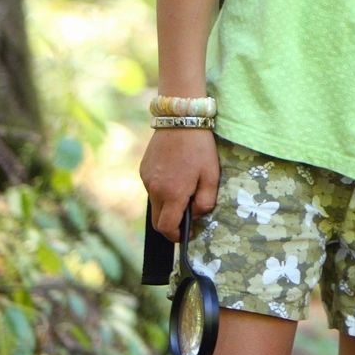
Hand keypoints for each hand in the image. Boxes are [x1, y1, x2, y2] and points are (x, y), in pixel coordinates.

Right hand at [140, 127, 219, 241]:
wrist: (180, 118)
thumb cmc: (200, 147)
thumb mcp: (211, 175)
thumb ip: (205, 201)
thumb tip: (196, 215)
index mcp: (172, 194)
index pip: (167, 227)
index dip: (177, 236)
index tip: (187, 234)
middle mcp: (154, 189)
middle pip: (158, 220)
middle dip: (171, 224)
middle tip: (186, 218)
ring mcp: (146, 179)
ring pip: (155, 203)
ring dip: (167, 205)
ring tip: (185, 189)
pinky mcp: (143, 170)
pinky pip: (152, 188)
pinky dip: (162, 190)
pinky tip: (176, 176)